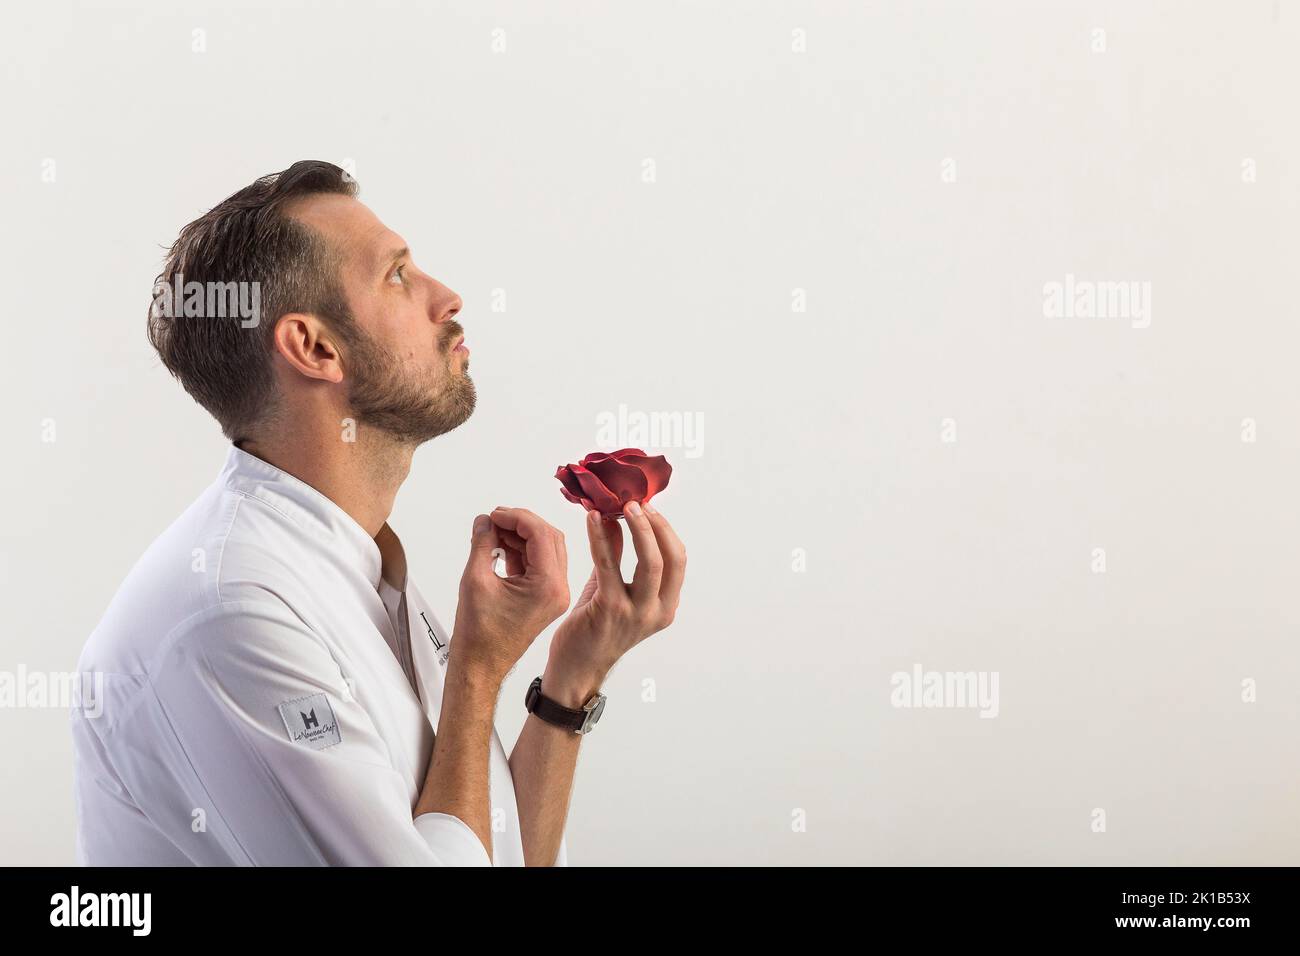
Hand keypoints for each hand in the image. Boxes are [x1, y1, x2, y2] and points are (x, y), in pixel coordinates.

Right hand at [452, 509, 570, 682]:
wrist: (481, 666)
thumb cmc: (479, 634)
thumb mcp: (475, 580)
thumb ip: (482, 543)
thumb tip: (485, 520)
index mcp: (549, 587)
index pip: (542, 535)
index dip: (516, 518)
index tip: (494, 514)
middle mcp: (558, 590)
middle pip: (549, 538)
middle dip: (521, 523)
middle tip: (494, 519)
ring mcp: (554, 594)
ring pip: (546, 549)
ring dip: (520, 536)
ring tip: (492, 533)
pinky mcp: (545, 597)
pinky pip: (539, 563)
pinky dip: (521, 551)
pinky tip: (499, 547)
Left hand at [547, 501, 685, 696]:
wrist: (576, 667)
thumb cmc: (593, 627)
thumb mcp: (612, 587)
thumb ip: (619, 555)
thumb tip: (618, 516)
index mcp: (666, 606)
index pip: (678, 560)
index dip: (665, 530)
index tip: (648, 507)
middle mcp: (658, 611)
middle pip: (671, 558)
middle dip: (656, 525)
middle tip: (637, 503)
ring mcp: (636, 613)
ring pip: (650, 562)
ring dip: (638, 528)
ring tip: (623, 506)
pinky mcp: (610, 610)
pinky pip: (609, 565)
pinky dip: (601, 538)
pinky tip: (592, 520)